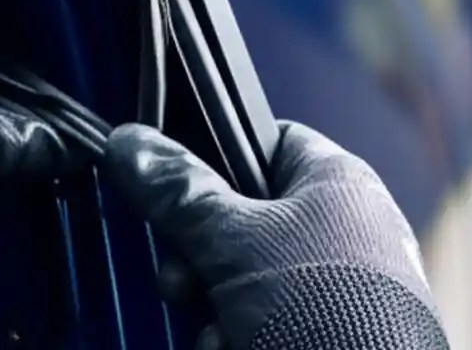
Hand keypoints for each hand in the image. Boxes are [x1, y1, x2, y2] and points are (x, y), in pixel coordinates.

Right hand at [105, 121, 447, 349]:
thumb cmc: (316, 305)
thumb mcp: (233, 242)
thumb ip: (178, 191)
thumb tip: (127, 141)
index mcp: (337, 181)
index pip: (269, 141)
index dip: (216, 153)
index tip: (172, 184)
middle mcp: (344, 227)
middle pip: (244, 216)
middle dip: (198, 254)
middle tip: (177, 281)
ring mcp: (340, 285)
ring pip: (246, 278)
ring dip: (213, 306)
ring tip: (214, 334)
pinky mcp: (330, 330)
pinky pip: (267, 320)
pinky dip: (239, 337)